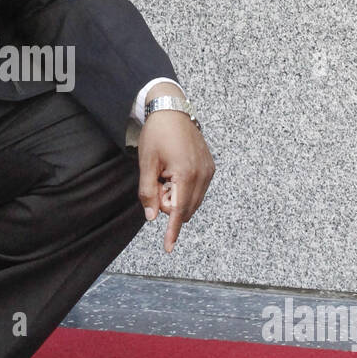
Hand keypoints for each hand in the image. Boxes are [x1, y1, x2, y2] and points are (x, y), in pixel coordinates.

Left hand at [137, 105, 215, 252]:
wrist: (172, 110)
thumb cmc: (157, 134)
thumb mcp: (146, 163)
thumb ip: (148, 192)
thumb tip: (151, 217)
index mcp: (186, 174)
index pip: (178, 211)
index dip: (171, 231)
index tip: (168, 248)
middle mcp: (202, 175)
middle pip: (185, 209)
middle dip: (169, 206)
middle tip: (156, 184)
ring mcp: (208, 171)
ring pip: (192, 201)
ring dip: (177, 198)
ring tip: (165, 176)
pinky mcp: (210, 168)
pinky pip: (198, 190)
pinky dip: (185, 190)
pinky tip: (174, 174)